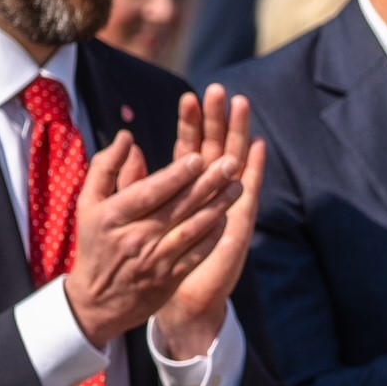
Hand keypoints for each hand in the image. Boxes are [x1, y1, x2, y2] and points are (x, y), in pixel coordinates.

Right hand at [64, 129, 241, 347]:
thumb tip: (127, 137)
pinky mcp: (169, 278)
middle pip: (177, 208)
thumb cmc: (94, 243)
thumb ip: (106, 167)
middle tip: (231, 163)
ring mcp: (154, 260)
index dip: (176, 175)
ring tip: (237, 186)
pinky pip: (196, 254)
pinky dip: (213, 236)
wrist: (97, 302)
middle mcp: (135, 238)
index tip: (199, 157)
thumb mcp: (88, 203)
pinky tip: (227, 218)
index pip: (149, 192)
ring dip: (218, 207)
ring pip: (192, 229)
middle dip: (207, 184)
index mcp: (114, 217)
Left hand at [153, 86, 267, 357]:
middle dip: (217, 118)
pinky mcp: (239, 223)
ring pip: (235, 161)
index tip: (189, 96)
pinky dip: (255, 168)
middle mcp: (211, 191)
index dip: (190, 123)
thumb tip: (128, 146)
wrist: (181, 296)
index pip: (191, 146)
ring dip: (239, 133)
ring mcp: (228, 204)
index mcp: (187, 187)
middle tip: (219, 89)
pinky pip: (249, 192)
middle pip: (215, 146)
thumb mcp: (138, 215)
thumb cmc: (158, 257)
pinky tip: (258, 147)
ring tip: (241, 105)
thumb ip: (133, 182)